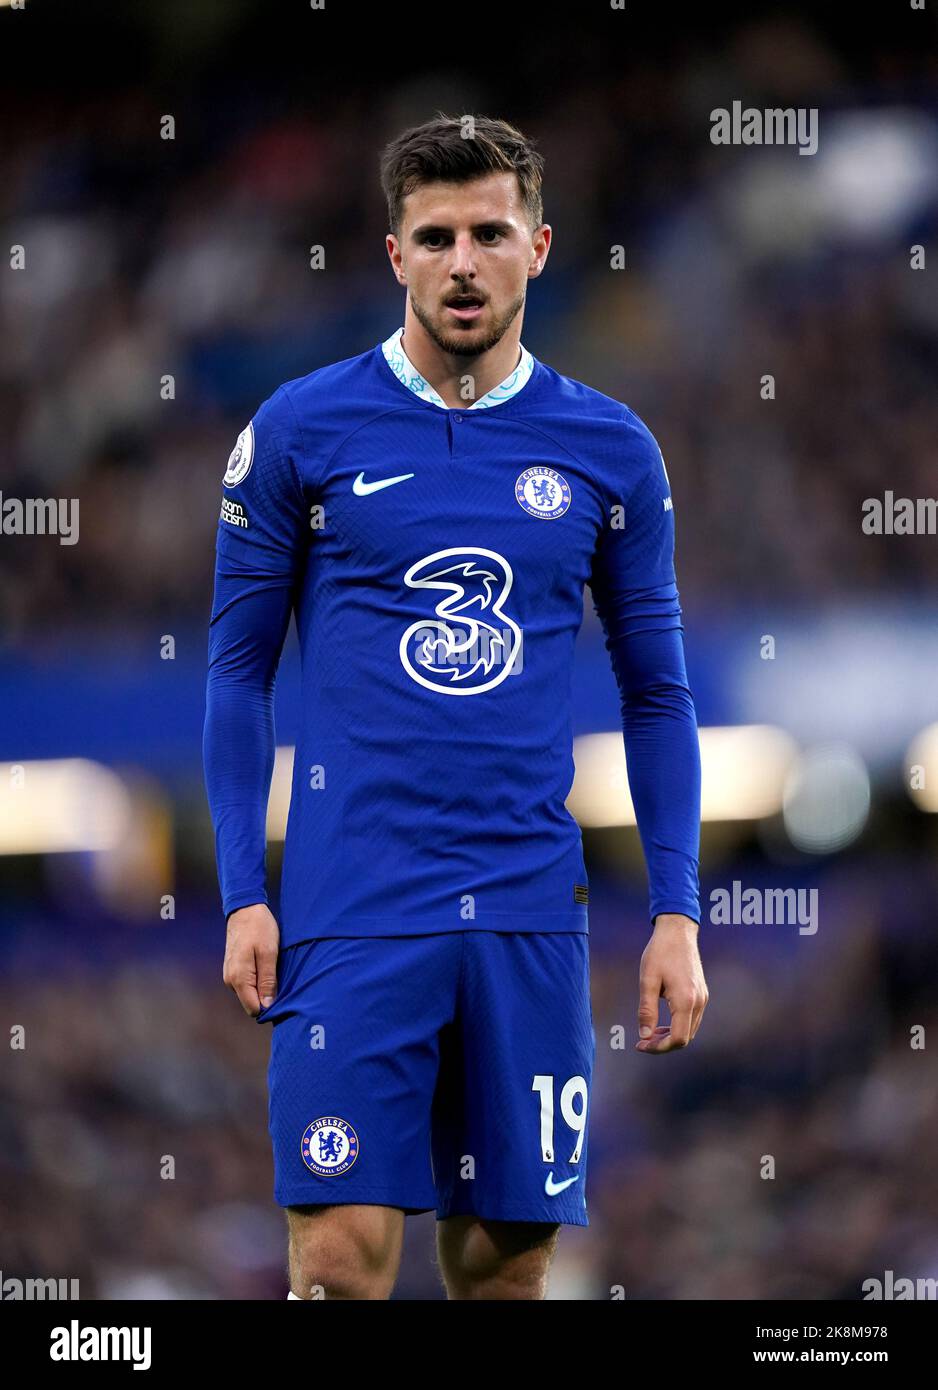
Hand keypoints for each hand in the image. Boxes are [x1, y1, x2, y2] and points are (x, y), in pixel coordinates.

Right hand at [223, 903, 279, 1016]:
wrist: (245, 909)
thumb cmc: (259, 928)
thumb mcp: (269, 953)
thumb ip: (267, 980)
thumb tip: (267, 1006)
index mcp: (239, 978)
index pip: (253, 1008)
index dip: (269, 1006)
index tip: (283, 995)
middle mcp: (230, 981)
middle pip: (251, 1002)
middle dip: (266, 997)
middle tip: (281, 979)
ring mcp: (230, 975)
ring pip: (249, 993)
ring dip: (262, 987)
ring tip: (274, 969)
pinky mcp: (232, 969)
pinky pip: (247, 983)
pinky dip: (258, 979)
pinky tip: (266, 966)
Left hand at [636, 913, 707, 1053]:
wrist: (678, 931)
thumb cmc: (660, 952)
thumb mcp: (647, 981)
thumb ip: (646, 1010)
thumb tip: (645, 1036)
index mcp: (685, 1000)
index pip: (678, 1039)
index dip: (659, 1048)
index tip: (640, 1045)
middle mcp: (698, 1002)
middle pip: (685, 1038)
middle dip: (663, 1044)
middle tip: (642, 1042)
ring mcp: (703, 998)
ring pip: (690, 1030)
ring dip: (670, 1036)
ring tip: (650, 1032)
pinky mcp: (702, 994)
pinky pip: (692, 1019)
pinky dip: (678, 1026)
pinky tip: (662, 1021)